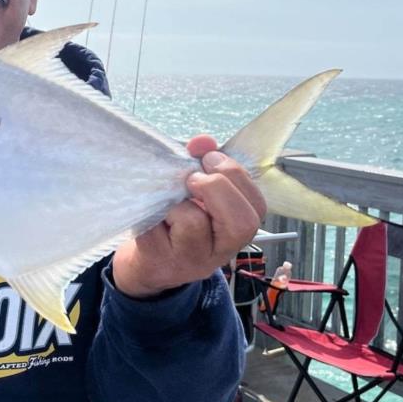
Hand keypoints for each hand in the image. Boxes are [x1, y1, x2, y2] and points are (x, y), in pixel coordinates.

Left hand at [112, 135, 266, 298]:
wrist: (145, 258)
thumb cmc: (175, 217)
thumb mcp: (194, 190)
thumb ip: (203, 162)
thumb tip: (203, 141)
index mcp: (235, 232)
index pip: (258, 208)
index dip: (236, 176)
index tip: (209, 160)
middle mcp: (220, 252)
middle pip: (241, 223)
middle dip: (217, 187)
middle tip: (192, 177)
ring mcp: (191, 261)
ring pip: (195, 222)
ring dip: (180, 200)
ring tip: (170, 198)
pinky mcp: (159, 260)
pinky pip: (158, 225)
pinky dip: (154, 208)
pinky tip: (152, 211)